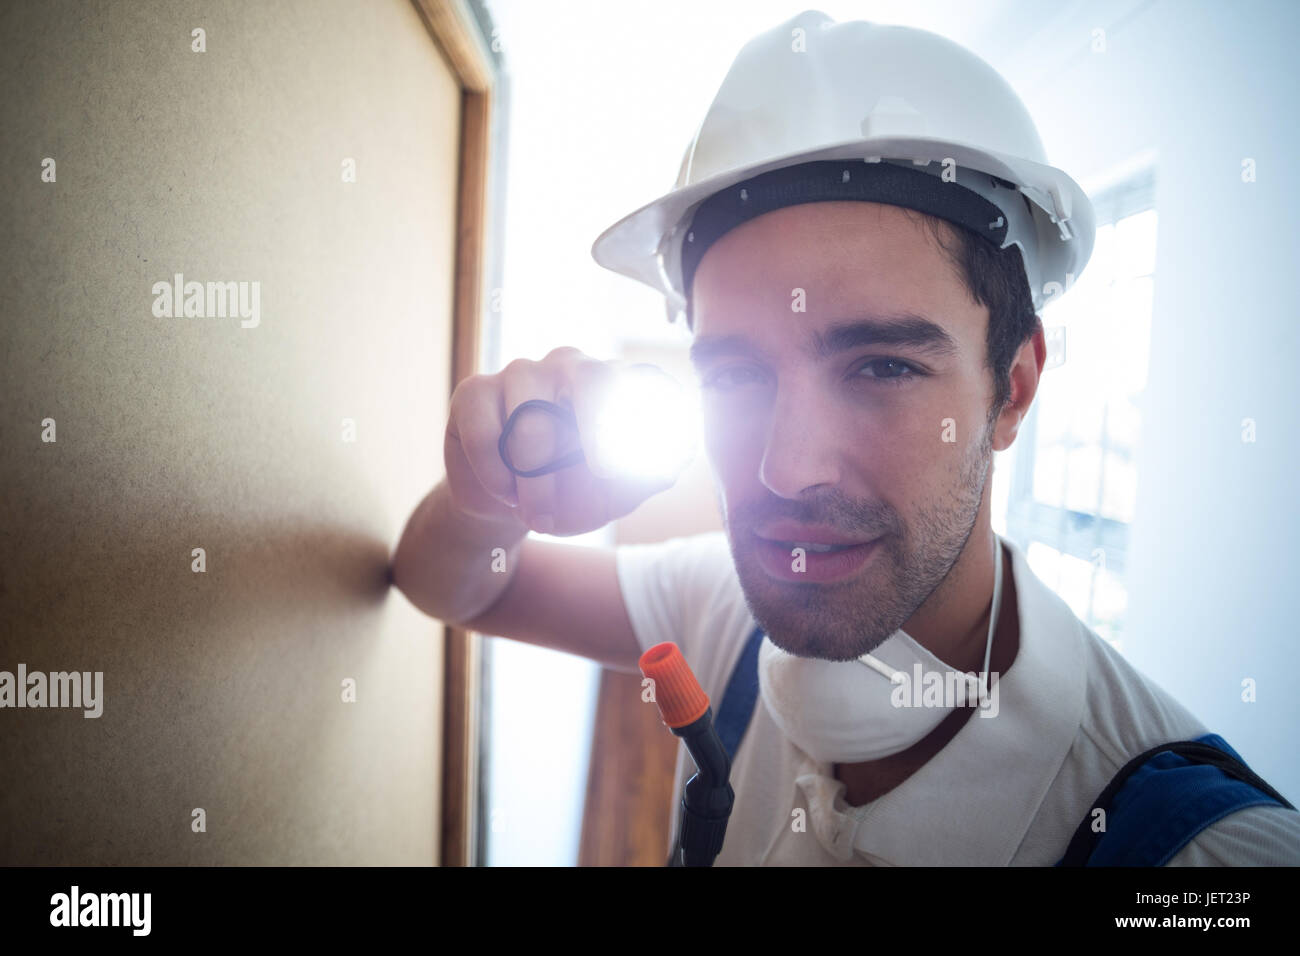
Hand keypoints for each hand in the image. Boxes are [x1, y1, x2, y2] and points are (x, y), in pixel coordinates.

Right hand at [444, 347, 678, 534]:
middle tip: (600, 477)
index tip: (625, 464)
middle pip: (590, 378)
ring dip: (536, 481)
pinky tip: (506, 495)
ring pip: (531, 419)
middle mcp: (571, 367)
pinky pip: (484, 431)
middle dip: (595, 430)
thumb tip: (671, 465)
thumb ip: (645, 477)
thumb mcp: (613, 494)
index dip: (639, 414)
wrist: (510, 507)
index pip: (638, 379)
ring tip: (539, 517)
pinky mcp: (475, 392)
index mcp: (613, 384)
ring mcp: (521, 373)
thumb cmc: (571, 493)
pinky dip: (495, 473)